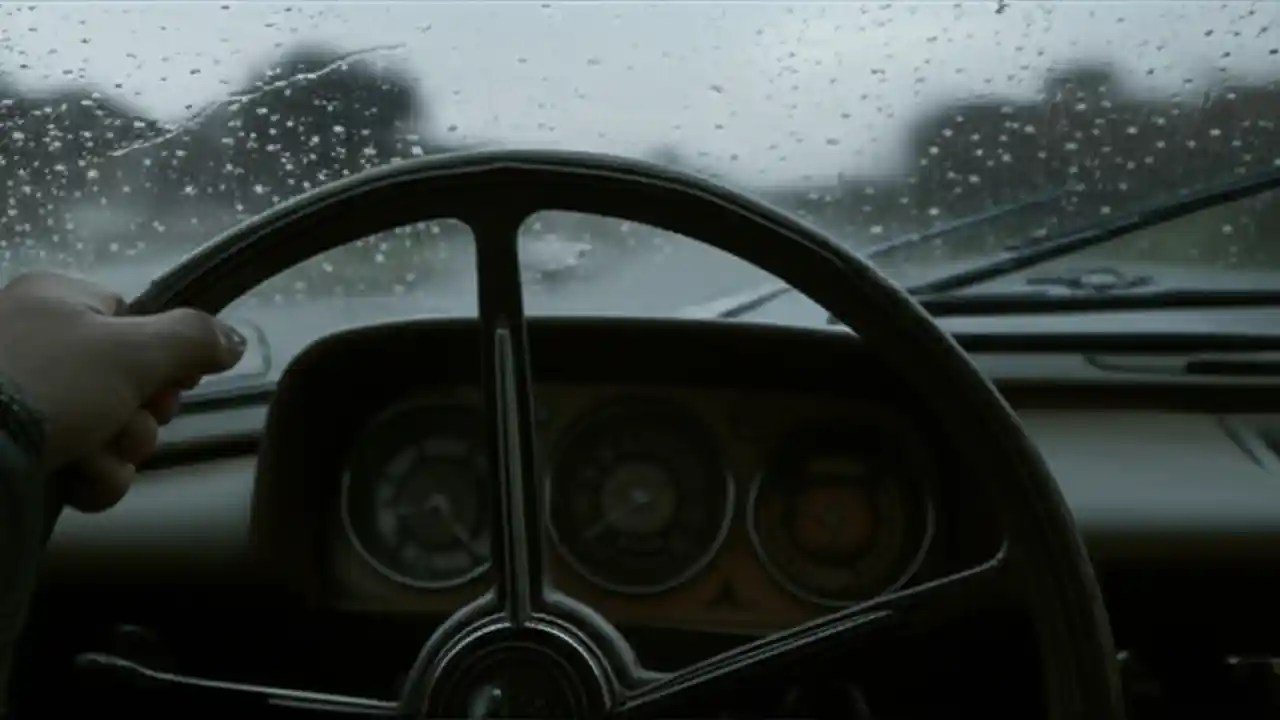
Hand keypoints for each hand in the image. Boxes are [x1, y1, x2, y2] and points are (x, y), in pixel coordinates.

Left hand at [0, 272, 245, 510]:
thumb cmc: (48, 382)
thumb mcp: (134, 350)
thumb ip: (193, 339)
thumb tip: (235, 340)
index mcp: (59, 300)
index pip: (138, 324)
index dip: (165, 359)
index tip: (172, 383)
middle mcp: (40, 342)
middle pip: (132, 383)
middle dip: (141, 417)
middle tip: (124, 421)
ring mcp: (26, 399)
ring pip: (113, 429)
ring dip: (119, 451)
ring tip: (90, 455)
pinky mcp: (18, 449)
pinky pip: (83, 463)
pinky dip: (90, 476)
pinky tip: (74, 478)